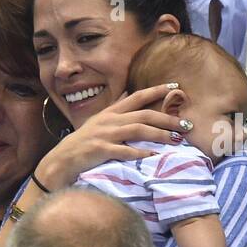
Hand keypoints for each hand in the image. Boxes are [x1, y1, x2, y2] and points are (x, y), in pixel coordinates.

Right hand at [35, 84, 188, 188]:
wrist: (61, 161)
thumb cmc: (81, 144)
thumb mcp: (97, 122)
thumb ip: (115, 109)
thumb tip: (129, 94)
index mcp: (110, 112)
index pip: (137, 96)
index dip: (157, 90)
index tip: (176, 86)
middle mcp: (109, 120)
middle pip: (144, 115)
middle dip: (168, 118)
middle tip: (186, 124)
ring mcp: (104, 135)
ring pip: (138, 130)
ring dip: (159, 134)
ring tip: (175, 140)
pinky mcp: (100, 150)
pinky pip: (124, 151)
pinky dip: (139, 153)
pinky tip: (152, 156)